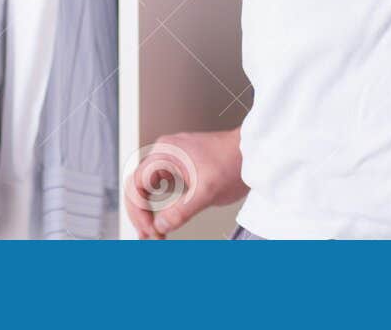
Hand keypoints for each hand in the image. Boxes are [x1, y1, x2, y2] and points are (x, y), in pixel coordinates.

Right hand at [125, 128, 247, 238]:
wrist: (253, 153)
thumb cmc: (233, 161)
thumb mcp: (207, 191)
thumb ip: (182, 210)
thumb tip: (161, 226)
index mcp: (165, 152)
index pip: (136, 183)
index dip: (138, 210)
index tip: (149, 230)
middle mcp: (164, 153)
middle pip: (138, 186)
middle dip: (141, 214)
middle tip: (149, 237)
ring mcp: (171, 160)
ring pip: (147, 189)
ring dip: (146, 212)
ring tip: (150, 234)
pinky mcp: (180, 168)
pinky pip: (160, 188)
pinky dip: (157, 207)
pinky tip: (160, 222)